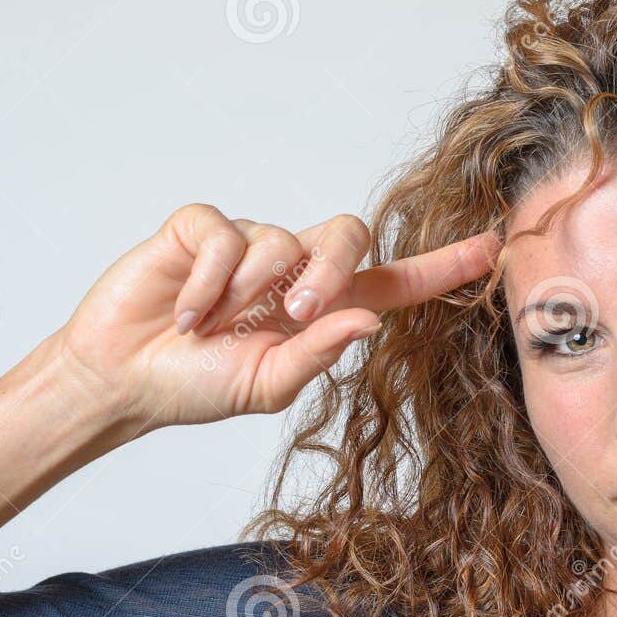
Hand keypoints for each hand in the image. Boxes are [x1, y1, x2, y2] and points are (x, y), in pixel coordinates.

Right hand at [52, 203, 499, 438]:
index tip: (493, 246)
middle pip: (347, 235)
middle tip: (295, 312)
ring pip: (279, 239)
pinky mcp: (201, 229)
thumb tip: (370, 320)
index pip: (394, 282)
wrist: (122, 381)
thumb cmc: (195, 386)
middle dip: (329, 271)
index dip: (443, 266)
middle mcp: (293, 270)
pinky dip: (207, 282)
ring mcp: (248, 245)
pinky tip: (186, 314)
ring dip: (245, 294)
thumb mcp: (265, 385)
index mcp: (322, 311)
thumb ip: (317, 353)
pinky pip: (224, 234)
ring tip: (211, 328)